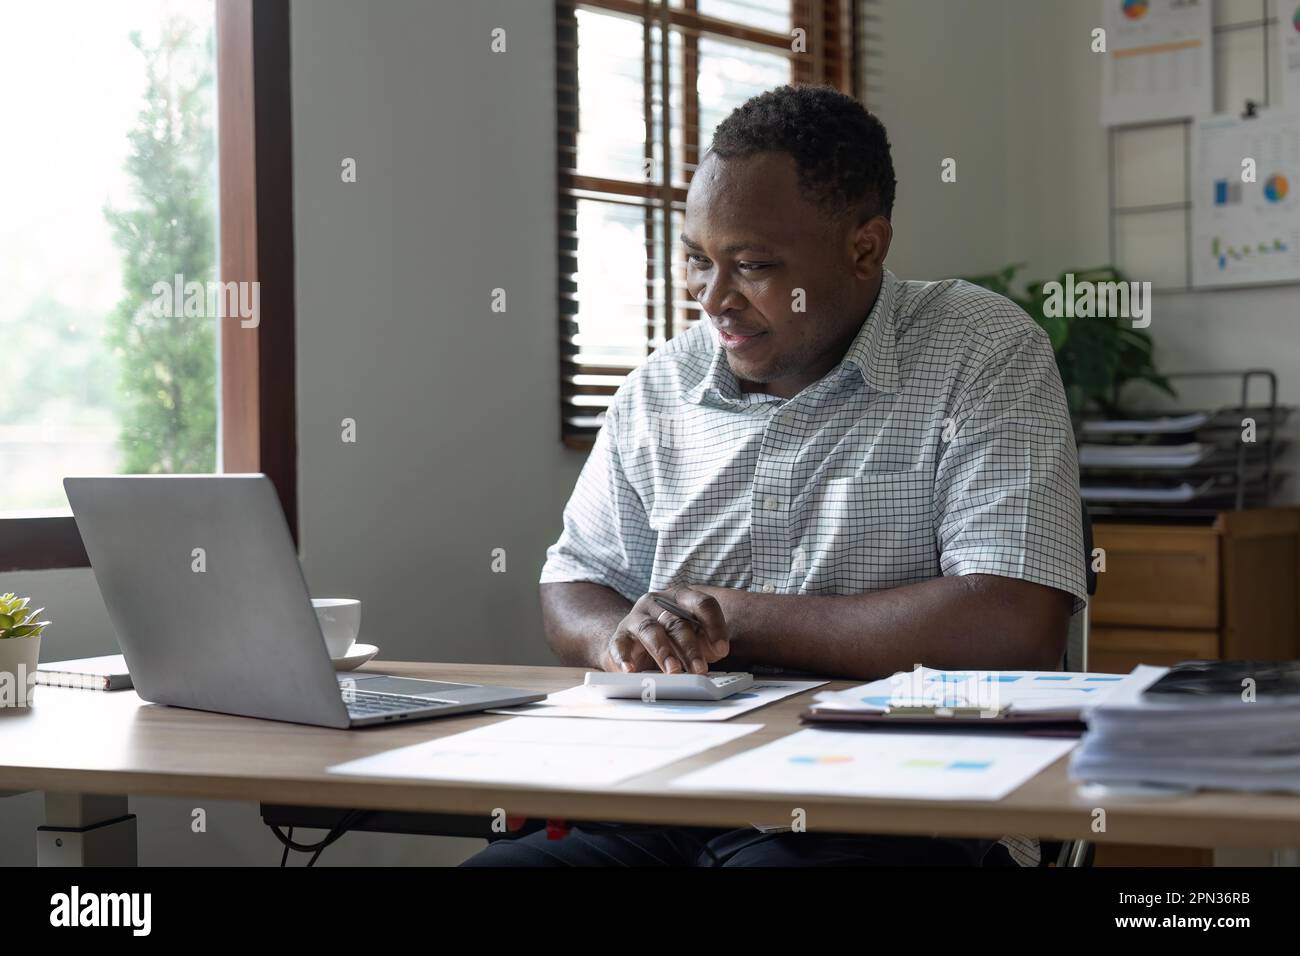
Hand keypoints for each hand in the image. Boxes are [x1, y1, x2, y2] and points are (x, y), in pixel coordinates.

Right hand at [599, 586, 730, 673]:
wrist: (632, 642)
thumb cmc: (671, 639)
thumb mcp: (693, 637)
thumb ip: (706, 643)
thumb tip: (717, 653)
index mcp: (681, 597)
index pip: (702, 603)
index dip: (714, 626)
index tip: (722, 650)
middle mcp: (657, 603)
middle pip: (677, 621)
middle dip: (690, 647)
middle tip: (700, 669)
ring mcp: (636, 617)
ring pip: (651, 630)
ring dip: (663, 651)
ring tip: (673, 670)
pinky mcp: (619, 636)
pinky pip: (619, 645)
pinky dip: (624, 658)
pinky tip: (630, 670)